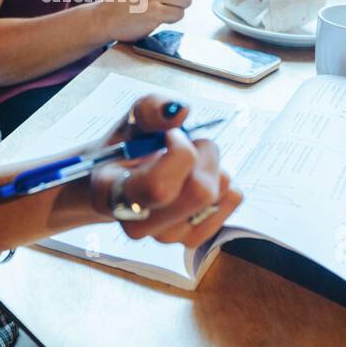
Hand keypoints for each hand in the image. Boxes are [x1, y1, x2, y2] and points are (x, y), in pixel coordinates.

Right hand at [88, 94, 241, 249]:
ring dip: (212, 163)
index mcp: (112, 195)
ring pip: (220, 190)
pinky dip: (223, 179)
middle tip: (186, 142)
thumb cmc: (128, 149)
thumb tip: (180, 111)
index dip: (179, 153)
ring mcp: (168, 236)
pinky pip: (232, 198)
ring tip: (188, 161)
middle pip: (201, 192)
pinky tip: (197, 177)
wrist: (123, 180)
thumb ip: (150, 109)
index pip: (160, 188)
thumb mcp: (131, 121)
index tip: (171, 135)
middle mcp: (138, 225)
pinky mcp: (195, 237)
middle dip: (203, 152)